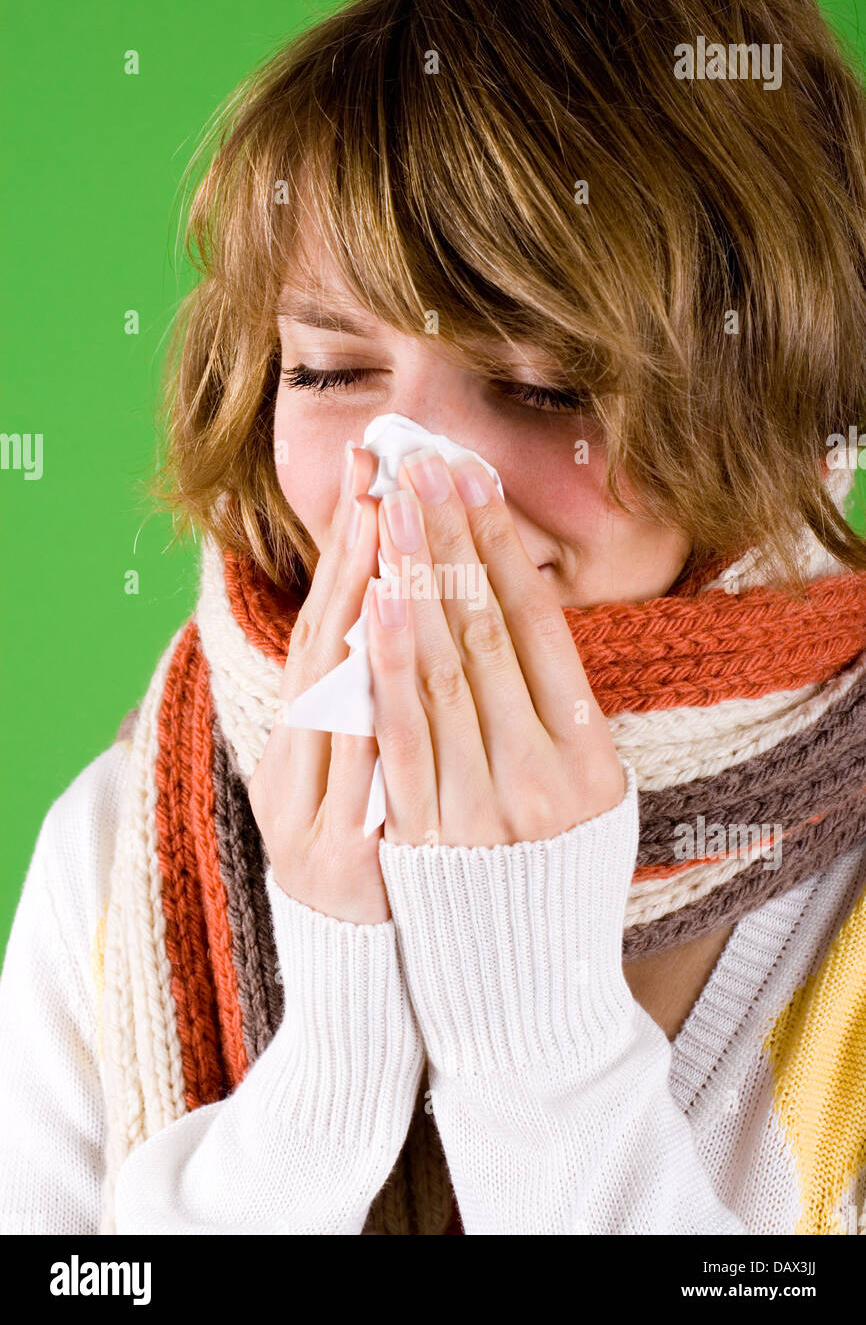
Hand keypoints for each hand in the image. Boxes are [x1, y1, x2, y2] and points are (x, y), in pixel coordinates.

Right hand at [248, 444, 391, 923]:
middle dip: (357, 547)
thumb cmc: (377, 869)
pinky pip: (355, 761)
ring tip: (385, 520)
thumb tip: (402, 614)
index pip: (329, 622)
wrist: (362, 990)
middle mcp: (294, 764)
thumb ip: (369, 708)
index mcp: (302, 742)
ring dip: (362, 599)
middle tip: (381, 464)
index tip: (376, 470)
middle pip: (325, 637)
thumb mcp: (362, 784)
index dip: (350, 545)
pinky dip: (365, 695)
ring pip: (330, 687)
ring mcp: (308, 807)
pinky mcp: (335, 854)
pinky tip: (382, 635)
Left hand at [366, 448, 624, 846]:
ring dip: (414, 580)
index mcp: (589, 757)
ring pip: (443, 671)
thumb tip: (519, 616)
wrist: (526, 992)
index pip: (540, 626)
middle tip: (422, 464)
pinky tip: (374, 603)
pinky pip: (401, 737)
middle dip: (450, 541)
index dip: (502, 547)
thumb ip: (562, 718)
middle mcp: (541, 774)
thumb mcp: (591, 799)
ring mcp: (482, 805)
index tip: (472, 480)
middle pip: (487, 632)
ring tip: (393, 505)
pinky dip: (386, 667)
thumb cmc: (556, 880)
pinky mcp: (425, 835)